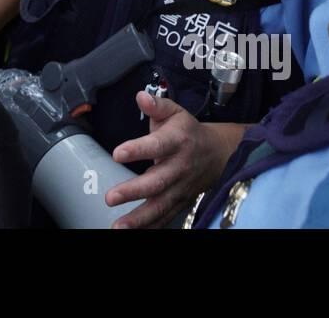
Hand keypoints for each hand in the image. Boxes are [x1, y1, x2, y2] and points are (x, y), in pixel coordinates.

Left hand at [105, 92, 243, 228]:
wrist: (218, 153)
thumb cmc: (187, 131)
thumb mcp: (175, 112)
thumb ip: (157, 105)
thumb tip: (140, 97)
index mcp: (178, 141)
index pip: (157, 146)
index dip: (138, 149)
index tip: (117, 153)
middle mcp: (180, 167)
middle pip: (157, 182)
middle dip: (134, 191)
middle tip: (110, 197)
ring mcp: (181, 187)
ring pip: (161, 205)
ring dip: (139, 218)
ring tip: (118, 226)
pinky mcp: (181, 201)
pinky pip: (166, 217)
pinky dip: (151, 227)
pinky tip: (132, 232)